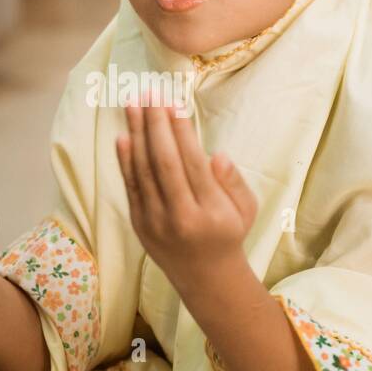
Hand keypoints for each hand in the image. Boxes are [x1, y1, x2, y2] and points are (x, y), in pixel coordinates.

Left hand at [115, 100, 256, 284]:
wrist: (205, 277)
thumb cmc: (229, 233)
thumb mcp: (246, 209)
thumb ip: (234, 182)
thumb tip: (215, 155)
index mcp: (211, 212)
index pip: (191, 163)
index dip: (180, 131)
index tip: (173, 102)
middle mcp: (180, 217)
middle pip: (163, 162)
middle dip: (155, 124)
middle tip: (150, 93)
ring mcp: (155, 222)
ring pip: (143, 171)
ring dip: (136, 134)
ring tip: (133, 104)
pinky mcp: (139, 224)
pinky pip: (131, 186)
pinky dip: (125, 160)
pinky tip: (124, 135)